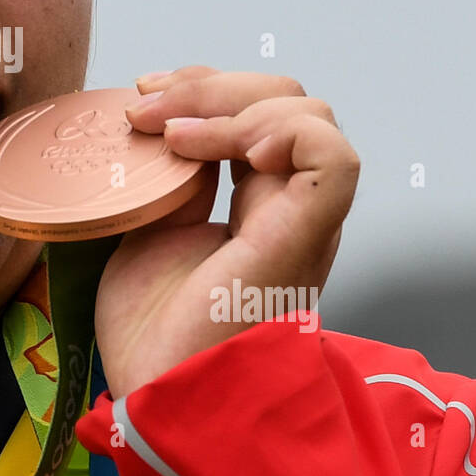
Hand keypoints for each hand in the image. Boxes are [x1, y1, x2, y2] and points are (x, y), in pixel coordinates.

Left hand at [93, 66, 359, 398]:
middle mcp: (287, 204)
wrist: (163, 390)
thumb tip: (161, 127)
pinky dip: (286, 133)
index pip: (253, 111)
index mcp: (256, 202)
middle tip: (147, 103)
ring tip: (177, 135)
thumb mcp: (149, 229)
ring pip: (310, 115)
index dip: (204, 86)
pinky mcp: (308, 236)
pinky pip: (333, 159)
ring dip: (232, 104)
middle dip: (210, 85)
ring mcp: (302, 219)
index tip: (143, 91)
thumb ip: (168, 180)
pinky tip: (233, 149)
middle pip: (282, 100)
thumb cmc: (155, 331)